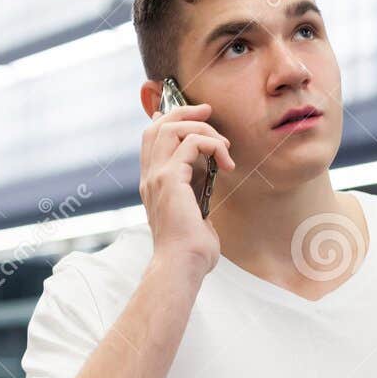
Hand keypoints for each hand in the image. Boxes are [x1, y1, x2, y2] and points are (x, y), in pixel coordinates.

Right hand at [139, 100, 234, 271]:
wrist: (182, 266)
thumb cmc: (191, 252)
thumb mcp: (195, 217)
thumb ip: (196, 199)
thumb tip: (208, 194)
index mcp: (153, 185)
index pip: (152, 139)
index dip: (170, 120)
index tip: (197, 117)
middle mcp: (150, 177)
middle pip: (157, 126)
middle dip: (184, 112)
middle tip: (209, 111)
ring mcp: (157, 177)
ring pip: (171, 128)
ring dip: (201, 128)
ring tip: (223, 145)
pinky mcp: (170, 180)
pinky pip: (191, 143)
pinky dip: (212, 145)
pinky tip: (226, 163)